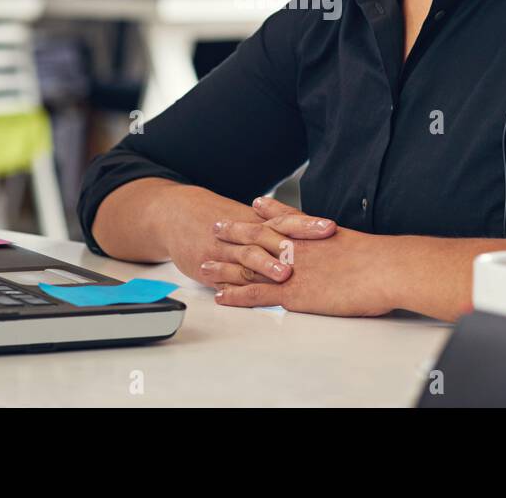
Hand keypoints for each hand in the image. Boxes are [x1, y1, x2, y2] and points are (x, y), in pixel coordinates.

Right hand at [157, 189, 333, 288]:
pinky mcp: (207, 266)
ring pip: (248, 257)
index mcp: (256, 221)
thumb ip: (277, 229)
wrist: (175, 213)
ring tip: (282, 274)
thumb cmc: (218, 218)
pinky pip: (224, 277)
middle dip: (293, 245)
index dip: (307, 224)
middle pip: (271, 236)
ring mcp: (225, 251)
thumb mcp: (247, 219)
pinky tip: (246, 292)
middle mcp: (243, 234)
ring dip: (265, 265)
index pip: (287, 219)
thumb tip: (314, 239)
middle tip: (315, 251)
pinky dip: (234, 286)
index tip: (329, 228)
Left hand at [213, 199, 399, 316]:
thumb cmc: (377, 259)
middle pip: (257, 237)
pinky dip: (236, 295)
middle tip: (215, 227)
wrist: (383, 270)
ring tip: (205, 263)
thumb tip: (342, 238)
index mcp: (311, 235)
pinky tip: (221, 296)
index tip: (252, 205)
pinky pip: (255, 294)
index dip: (265, 213)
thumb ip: (339, 238)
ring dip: (225, 265)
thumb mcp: (354, 241)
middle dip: (235, 233)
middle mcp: (295, 248)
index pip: (282, 219)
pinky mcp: (291, 293)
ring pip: (248, 266)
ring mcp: (289, 270)